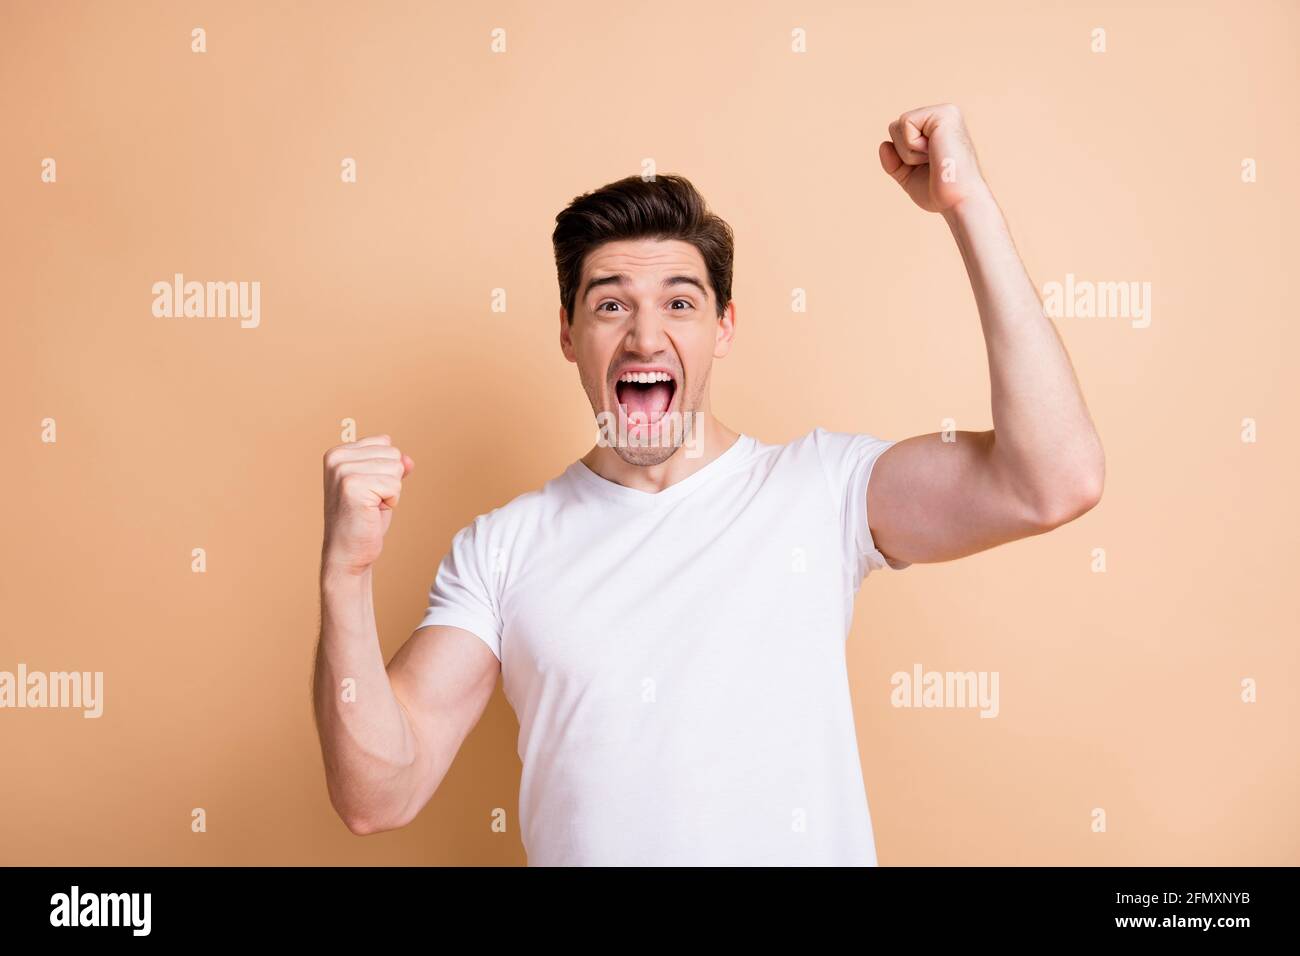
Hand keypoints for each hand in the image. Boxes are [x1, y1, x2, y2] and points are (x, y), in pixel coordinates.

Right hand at [322, 435, 414, 575]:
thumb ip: (392, 466)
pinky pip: (394, 485)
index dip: (386, 471)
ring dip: (390, 492)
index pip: (386, 443)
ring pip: (395, 468)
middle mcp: (337, 458)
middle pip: (393, 454)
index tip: (368, 490)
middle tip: (370, 502)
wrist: (347, 552)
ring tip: (370, 507)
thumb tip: (408, 460)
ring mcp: (343, 471)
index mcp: (338, 452)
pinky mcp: (353, 486)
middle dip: (390, 481)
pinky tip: (371, 512)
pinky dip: (390, 502)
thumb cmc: (363, 519)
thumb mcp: (379, 485)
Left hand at [879, 103, 987, 213]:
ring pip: (897, 126)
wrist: (958, 200)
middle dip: (903, 153)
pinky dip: (912, 145)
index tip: (927, 168)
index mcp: (937, 128)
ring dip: (908, 152)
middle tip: (930, 163)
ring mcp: (945, 112)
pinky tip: (933, 152)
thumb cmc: (939, 192)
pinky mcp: (944, 113)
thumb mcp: (909, 176)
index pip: (898, 134)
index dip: (902, 157)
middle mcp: (942, 115)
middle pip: (894, 127)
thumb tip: (884, 144)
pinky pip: (905, 123)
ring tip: (933, 158)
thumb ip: (894, 162)